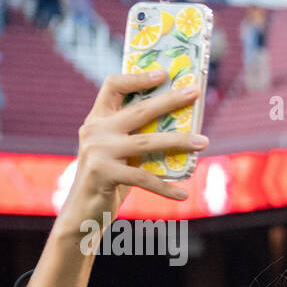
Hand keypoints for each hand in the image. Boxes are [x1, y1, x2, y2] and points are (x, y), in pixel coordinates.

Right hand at [62, 71, 208, 224]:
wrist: (82, 212)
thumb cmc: (108, 181)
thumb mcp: (119, 154)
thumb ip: (137, 138)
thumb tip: (183, 130)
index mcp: (98, 120)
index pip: (113, 86)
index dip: (138, 77)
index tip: (163, 73)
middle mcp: (95, 130)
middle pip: (139, 109)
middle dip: (171, 100)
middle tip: (196, 93)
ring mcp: (97, 151)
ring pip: (147, 141)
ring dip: (179, 141)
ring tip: (204, 142)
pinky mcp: (103, 173)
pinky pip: (143, 177)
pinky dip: (166, 187)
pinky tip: (183, 194)